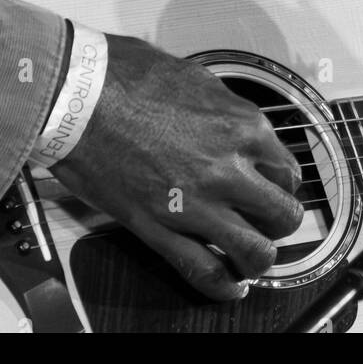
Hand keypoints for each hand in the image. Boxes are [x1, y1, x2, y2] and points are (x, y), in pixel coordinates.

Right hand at [51, 34, 302, 300]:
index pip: (286, 170)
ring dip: (259, 256)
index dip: (281, 182)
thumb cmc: (123, 76)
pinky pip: (205, 271)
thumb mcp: (192, 76)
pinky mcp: (160, 229)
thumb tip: (232, 121)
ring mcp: (196, 204)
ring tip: (249, 251)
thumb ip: (223, 106)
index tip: (272, 185)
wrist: (75, 96)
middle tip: (265, 218)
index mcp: (240, 126)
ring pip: (256, 253)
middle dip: (278, 220)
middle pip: (283, 215)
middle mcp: (227, 169)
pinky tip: (231, 287)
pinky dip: (224, 287)